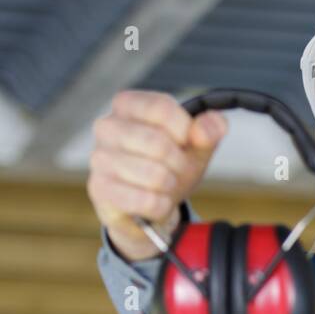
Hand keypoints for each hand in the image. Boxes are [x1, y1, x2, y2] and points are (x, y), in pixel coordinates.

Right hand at [87, 89, 227, 260]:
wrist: (147, 208)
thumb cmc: (168, 169)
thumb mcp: (193, 148)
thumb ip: (208, 132)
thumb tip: (215, 124)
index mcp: (127, 105)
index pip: (161, 107)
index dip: (184, 130)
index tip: (186, 142)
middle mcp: (107, 126)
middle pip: (157, 143)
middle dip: (179, 164)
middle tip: (177, 170)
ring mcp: (100, 158)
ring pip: (153, 174)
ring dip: (170, 187)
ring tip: (165, 187)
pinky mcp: (100, 189)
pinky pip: (145, 200)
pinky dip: (161, 207)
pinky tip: (157, 204)